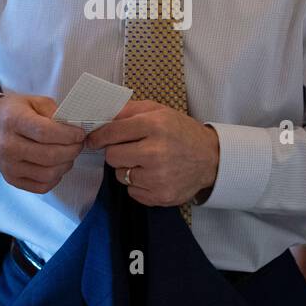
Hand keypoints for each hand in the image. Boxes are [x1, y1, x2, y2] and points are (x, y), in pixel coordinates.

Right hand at [0, 93, 85, 193]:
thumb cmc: (13, 112)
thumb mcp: (32, 101)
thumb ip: (53, 111)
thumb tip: (73, 127)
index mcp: (13, 121)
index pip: (45, 132)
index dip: (68, 135)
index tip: (80, 134)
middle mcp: (8, 146)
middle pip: (49, 156)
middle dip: (72, 151)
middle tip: (78, 144)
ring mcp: (9, 166)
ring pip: (48, 174)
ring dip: (66, 165)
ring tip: (68, 154)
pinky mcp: (12, 179)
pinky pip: (41, 186)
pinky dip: (56, 178)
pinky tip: (57, 166)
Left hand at [84, 99, 219, 206]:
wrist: (211, 159)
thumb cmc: (181, 132)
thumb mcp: (159, 111)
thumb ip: (129, 110)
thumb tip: (101, 114)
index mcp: (155, 125)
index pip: (112, 132)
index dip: (98, 136)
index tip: (94, 139)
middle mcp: (156, 152)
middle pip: (112, 157)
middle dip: (116, 152)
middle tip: (129, 149)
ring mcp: (159, 177)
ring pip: (120, 176)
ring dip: (128, 169)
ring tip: (145, 162)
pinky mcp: (161, 195)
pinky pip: (132, 192)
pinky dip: (138, 185)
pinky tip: (153, 175)